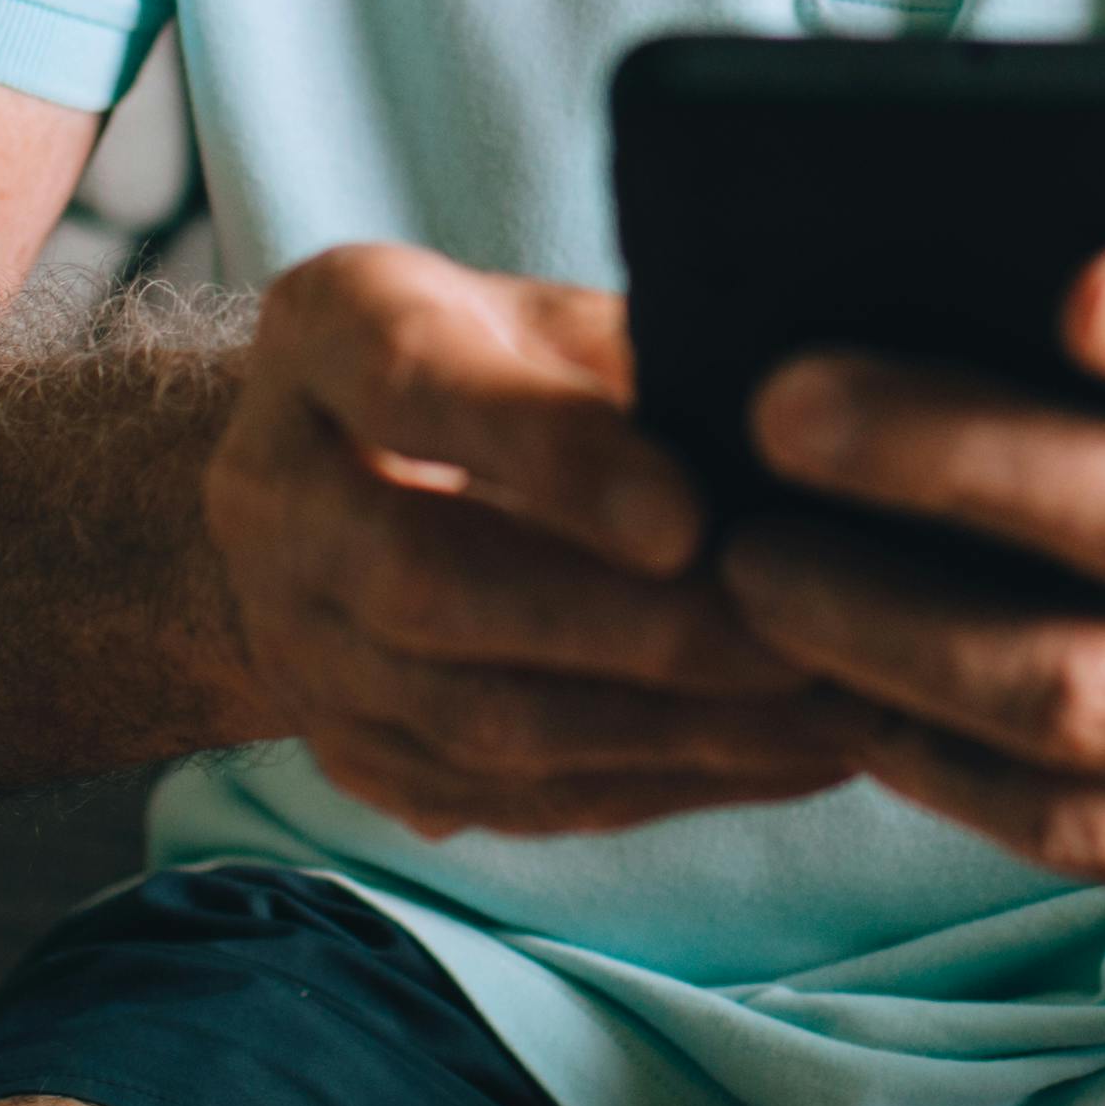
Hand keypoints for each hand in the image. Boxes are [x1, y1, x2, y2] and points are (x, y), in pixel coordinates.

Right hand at [205, 242, 862, 837]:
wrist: (331, 477)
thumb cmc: (492, 360)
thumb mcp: (544, 309)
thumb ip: (632, 355)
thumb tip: (798, 434)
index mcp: (324, 333)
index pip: (418, 389)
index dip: (551, 459)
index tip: (690, 517)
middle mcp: (273, 491)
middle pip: (428, 583)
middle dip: (631, 629)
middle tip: (801, 641)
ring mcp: (296, 640)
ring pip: (471, 719)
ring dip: (665, 731)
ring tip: (831, 718)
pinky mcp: (351, 751)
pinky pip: (504, 796)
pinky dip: (658, 786)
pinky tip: (789, 760)